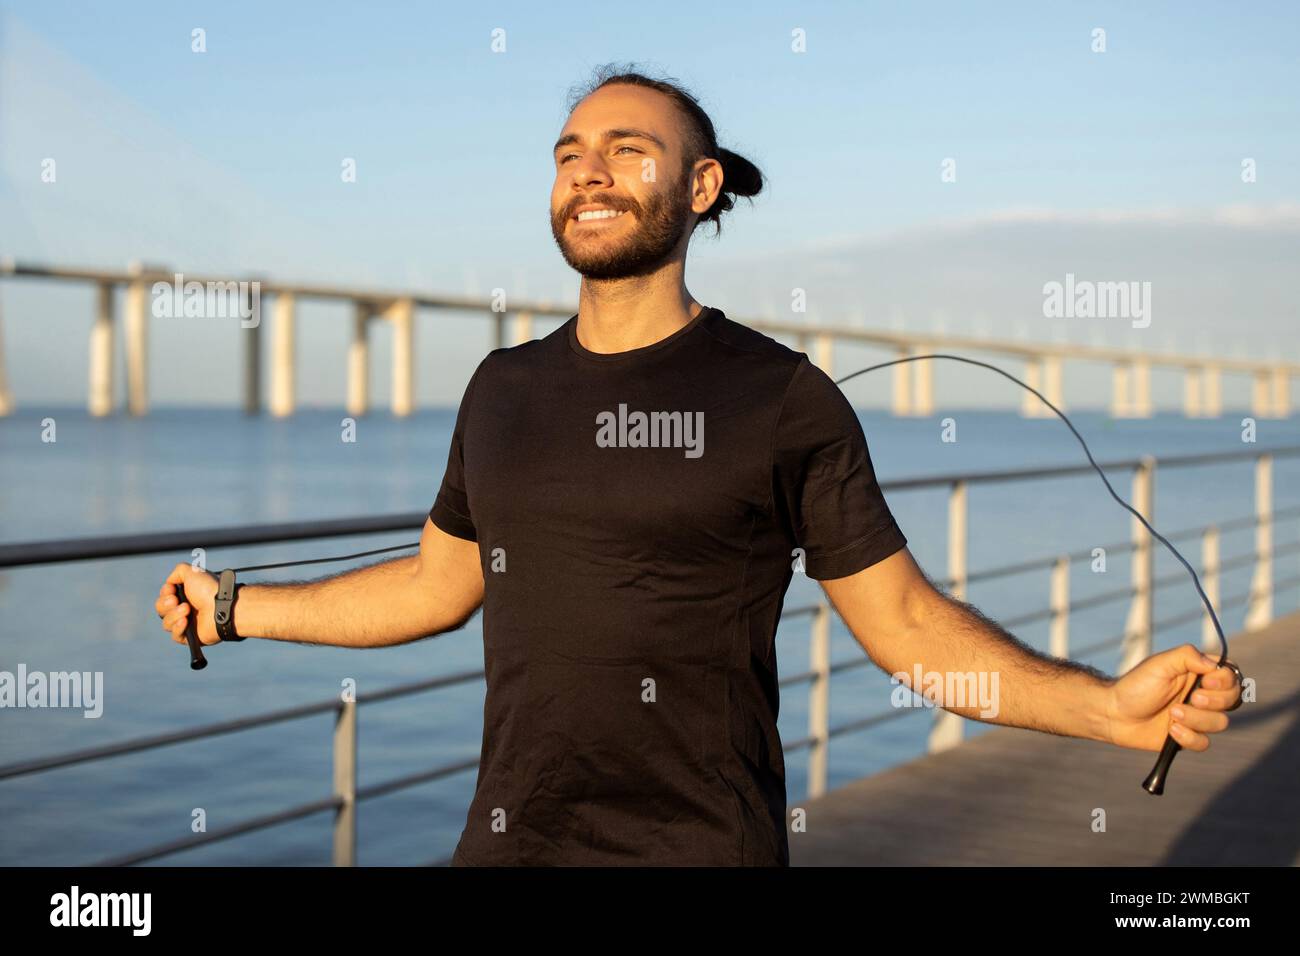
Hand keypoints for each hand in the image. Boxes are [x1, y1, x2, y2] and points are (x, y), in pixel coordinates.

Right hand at [155, 563, 220, 646]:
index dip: (165, 594)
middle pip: (161, 610)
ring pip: (166, 624)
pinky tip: (185, 622)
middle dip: (166, 605)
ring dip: (174, 615)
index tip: (172, 590)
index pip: (164, 598)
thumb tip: (169, 582)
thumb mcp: (192, 572)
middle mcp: (186, 609)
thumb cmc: (209, 589)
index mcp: (186, 595)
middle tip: (176, 600)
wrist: (222, 606)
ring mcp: (188, 624)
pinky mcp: (191, 638)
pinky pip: (176, 636)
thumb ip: (178, 572)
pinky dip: (178, 628)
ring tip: (187, 609)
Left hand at [1105, 643, 1242, 751]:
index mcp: (1198, 673)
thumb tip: (1215, 664)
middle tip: (1191, 699)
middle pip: (1233, 699)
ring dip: (1197, 719)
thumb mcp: (1160, 664)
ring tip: (1172, 714)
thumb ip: (1188, 656)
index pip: (1231, 675)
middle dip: (1214, 701)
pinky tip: (1170, 731)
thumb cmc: (1135, 685)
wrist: (1114, 713)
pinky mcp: (1189, 737)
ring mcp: (1197, 717)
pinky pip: (1204, 743)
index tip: (1206, 682)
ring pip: (1221, 723)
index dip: (1225, 681)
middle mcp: (1202, 694)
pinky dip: (1189, 737)